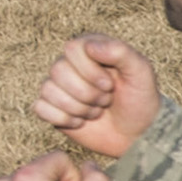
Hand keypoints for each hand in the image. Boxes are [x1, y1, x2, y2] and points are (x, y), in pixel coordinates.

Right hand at [33, 32, 164, 160]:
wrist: (136, 134)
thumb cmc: (140, 100)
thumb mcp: (141, 72)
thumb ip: (120, 52)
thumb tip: (90, 46)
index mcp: (89, 48)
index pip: (72, 49)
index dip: (90, 71)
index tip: (110, 85)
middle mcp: (70, 64)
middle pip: (58, 70)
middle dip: (87, 93)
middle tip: (106, 100)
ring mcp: (58, 86)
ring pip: (49, 90)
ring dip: (78, 108)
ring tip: (96, 111)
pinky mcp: (51, 108)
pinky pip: (40, 108)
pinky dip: (63, 119)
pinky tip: (80, 122)